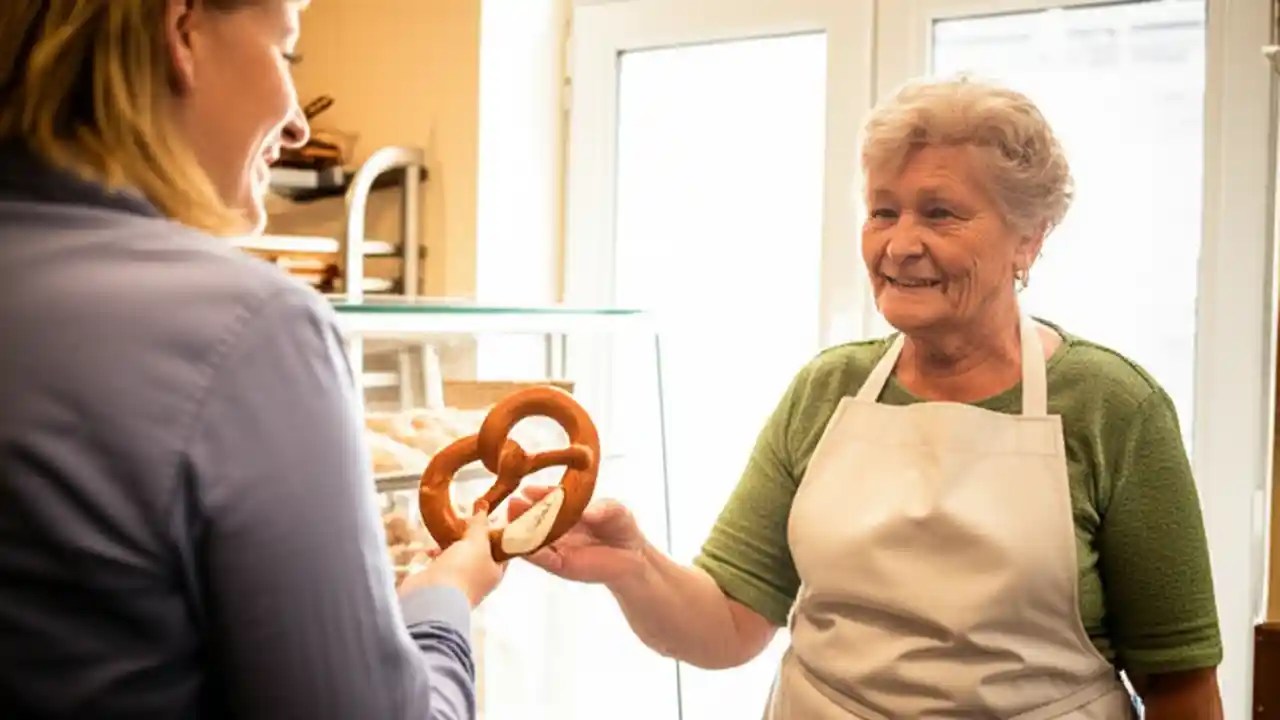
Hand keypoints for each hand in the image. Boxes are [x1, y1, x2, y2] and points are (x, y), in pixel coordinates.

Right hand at [400, 502, 506, 607]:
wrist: (432, 598)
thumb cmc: (462, 571)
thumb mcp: (476, 542)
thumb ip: (480, 526)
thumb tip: (483, 510)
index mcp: (495, 572)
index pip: (502, 549)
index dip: (496, 532)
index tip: (487, 517)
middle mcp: (479, 579)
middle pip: (478, 552)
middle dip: (470, 536)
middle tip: (464, 520)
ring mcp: (458, 583)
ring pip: (458, 557)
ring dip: (450, 544)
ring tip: (445, 531)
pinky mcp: (439, 584)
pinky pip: (440, 565)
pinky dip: (436, 555)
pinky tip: (429, 549)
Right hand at [507, 485, 647, 587]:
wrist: (632, 555)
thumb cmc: (619, 526)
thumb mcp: (614, 509)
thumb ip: (602, 508)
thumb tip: (588, 512)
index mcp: (566, 510)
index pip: (548, 500)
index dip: (538, 495)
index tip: (527, 490)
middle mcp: (557, 528)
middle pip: (535, 519)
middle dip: (523, 511)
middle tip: (512, 503)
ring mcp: (556, 547)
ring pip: (533, 539)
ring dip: (521, 531)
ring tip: (512, 521)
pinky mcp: (560, 565)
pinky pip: (542, 559)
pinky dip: (531, 552)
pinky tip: (523, 544)